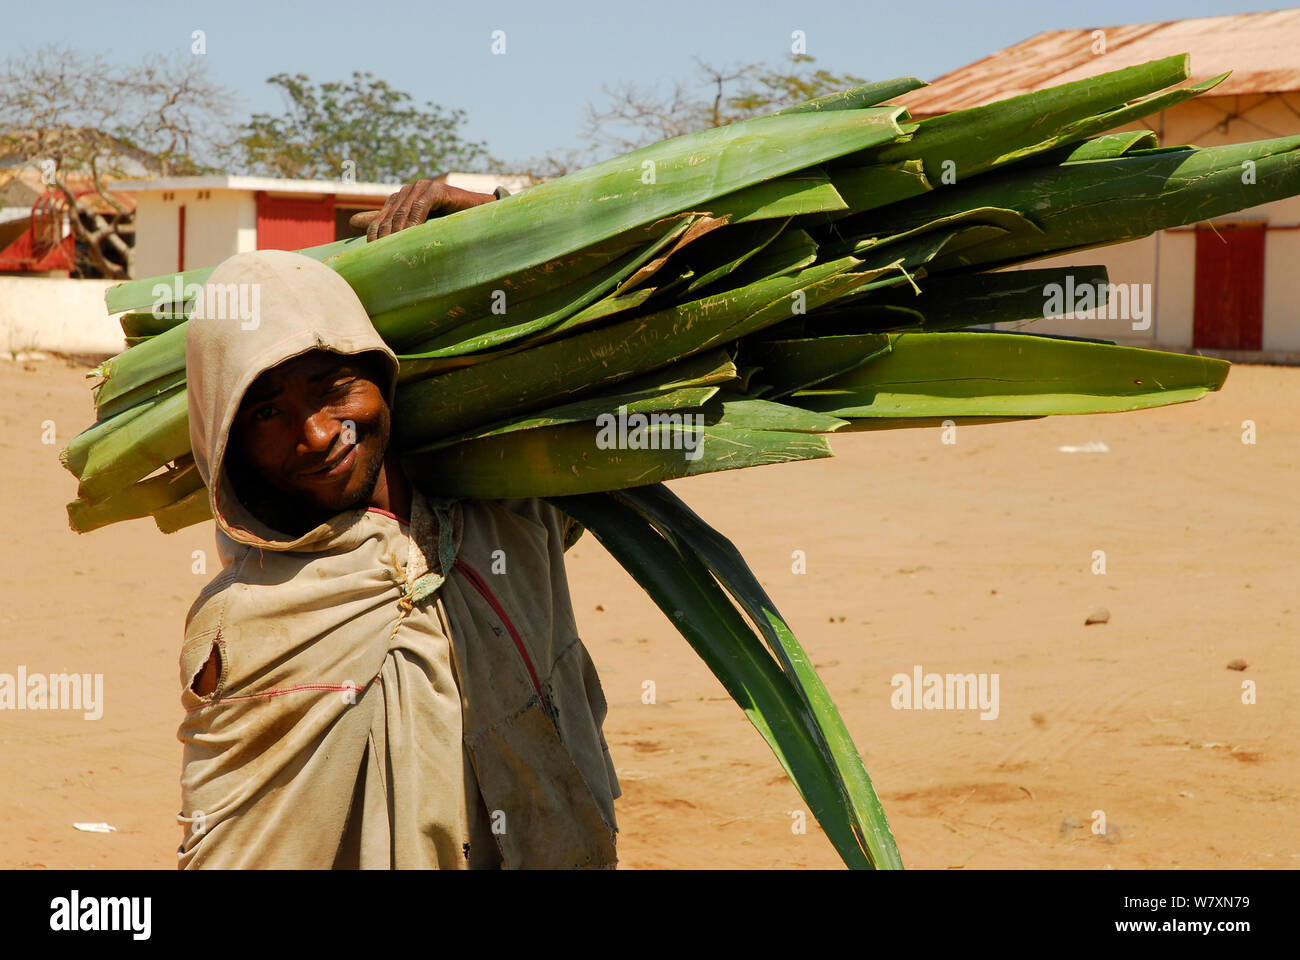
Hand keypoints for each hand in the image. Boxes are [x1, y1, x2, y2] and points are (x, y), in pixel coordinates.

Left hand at [349, 180, 496, 241]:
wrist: (480, 216)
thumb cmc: (450, 224)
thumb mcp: (419, 229)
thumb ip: (391, 226)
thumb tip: (352, 222)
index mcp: (401, 200)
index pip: (380, 218)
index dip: (374, 235)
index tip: (367, 254)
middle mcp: (409, 191)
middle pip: (390, 216)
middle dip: (384, 237)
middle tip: (379, 258)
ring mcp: (422, 188)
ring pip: (403, 212)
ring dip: (397, 233)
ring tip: (393, 252)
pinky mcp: (437, 189)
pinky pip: (421, 206)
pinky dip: (415, 222)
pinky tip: (412, 237)